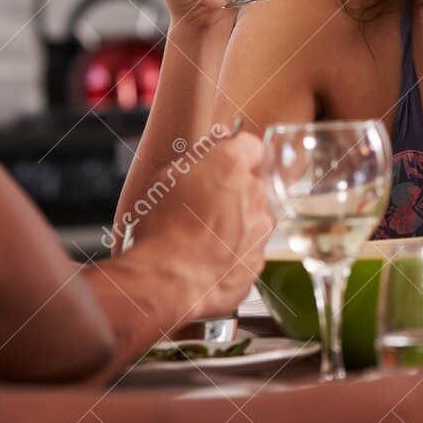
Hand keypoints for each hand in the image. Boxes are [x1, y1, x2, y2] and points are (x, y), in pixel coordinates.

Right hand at [122, 128, 273, 320]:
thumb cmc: (160, 229)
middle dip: (234, 191)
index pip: (250, 146)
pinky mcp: (258, 261)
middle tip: (203, 205)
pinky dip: (232, 252)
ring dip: (234, 223)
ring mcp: (261, 231)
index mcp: (232, 167)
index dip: (235, 154)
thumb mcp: (166, 178)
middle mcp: (256, 195)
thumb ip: (200, 155)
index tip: (222, 164)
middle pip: (253, 184)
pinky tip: (206, 259)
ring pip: (253, 218)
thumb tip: (220, 139)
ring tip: (199, 237)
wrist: (167, 283)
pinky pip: (248, 250)